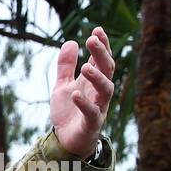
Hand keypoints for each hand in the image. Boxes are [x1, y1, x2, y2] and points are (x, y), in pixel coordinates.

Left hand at [50, 26, 114, 158]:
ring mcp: (99, 107)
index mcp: (94, 82)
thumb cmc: (69, 112)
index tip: (97, 29)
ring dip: (97, 77)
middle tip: (92, 39)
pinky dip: (85, 103)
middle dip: (102, 54)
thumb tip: (70, 41)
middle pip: (108, 69)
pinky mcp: (92, 124)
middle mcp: (100, 92)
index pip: (102, 59)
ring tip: (85, 68)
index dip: (102, 45)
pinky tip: (76, 94)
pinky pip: (92, 112)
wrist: (66, 141)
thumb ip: (66, 67)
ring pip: (107, 89)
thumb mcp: (62, 86)